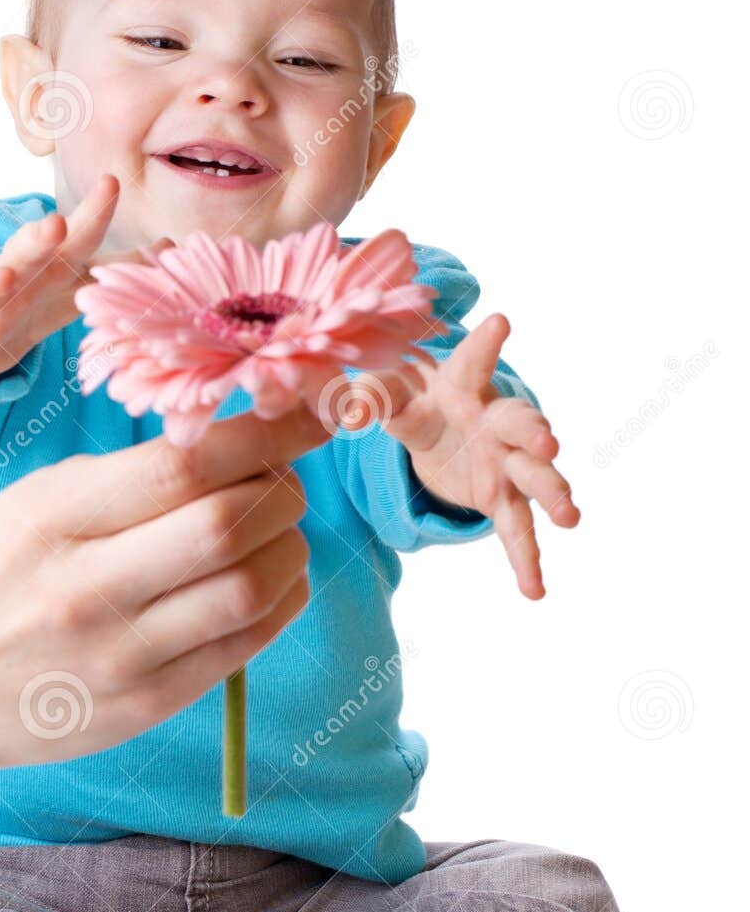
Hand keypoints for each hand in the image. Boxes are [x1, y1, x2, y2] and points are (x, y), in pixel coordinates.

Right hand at [0, 173, 170, 396]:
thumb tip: (174, 244)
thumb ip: (120, 266)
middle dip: (41, 237)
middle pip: (30, 252)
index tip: (111, 182)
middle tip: (56, 223)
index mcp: (52, 263)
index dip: (96, 212)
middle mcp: (18, 274)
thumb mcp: (74, 280)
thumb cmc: (33, 296)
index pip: (79, 236)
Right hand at [0, 403, 328, 770]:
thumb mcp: (41, 502)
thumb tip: (245, 442)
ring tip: (281, 534)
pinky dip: (279, 603)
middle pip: (227, 524)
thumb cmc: (4, 576)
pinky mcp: (144, 706)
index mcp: (54, 518)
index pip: (183, 464)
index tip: (309, 415)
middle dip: (283, 492)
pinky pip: (243, 646)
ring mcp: (117, 655)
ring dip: (290, 550)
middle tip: (287, 481)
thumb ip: (131, 474)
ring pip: (249, 589)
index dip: (265, 435)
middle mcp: (85, 588)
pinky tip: (271, 583)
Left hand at [353, 314, 579, 598]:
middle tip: (549, 442)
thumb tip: (342, 410)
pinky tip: (535, 591)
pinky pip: (517, 530)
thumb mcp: (389, 397)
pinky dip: (526, 560)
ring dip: (552, 492)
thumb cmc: (417, 403)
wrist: (441, 433)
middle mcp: (494, 421)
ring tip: (570, 516)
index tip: (500, 321)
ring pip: (533, 476)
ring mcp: (505, 462)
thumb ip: (369, 398)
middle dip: (535, 432)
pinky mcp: (503, 498)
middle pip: (520, 423)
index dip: (485, 343)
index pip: (473, 361)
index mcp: (463, 386)